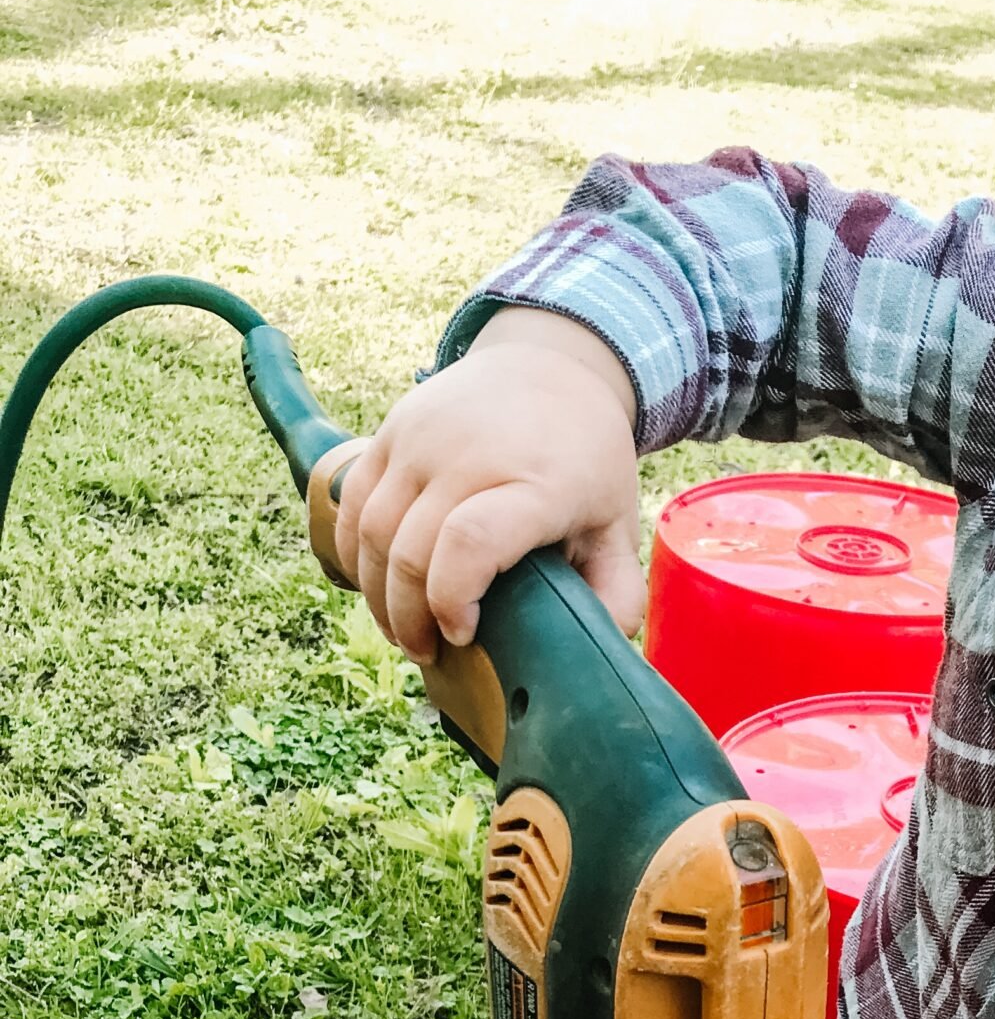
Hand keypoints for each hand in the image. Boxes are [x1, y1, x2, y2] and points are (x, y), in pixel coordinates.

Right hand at [332, 309, 643, 661]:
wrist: (549, 365)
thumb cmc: (585, 460)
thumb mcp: (617, 522)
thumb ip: (616, 590)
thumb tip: (602, 644)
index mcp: (536, 482)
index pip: (470, 542)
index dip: (452, 600)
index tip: (463, 635)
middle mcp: (470, 455)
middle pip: (410, 549)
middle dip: (409, 618)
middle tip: (427, 653)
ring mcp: (423, 438)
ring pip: (371, 531)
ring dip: (378, 594)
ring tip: (402, 630)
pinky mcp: (390, 431)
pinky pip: (352, 502)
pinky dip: (354, 553)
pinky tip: (377, 586)